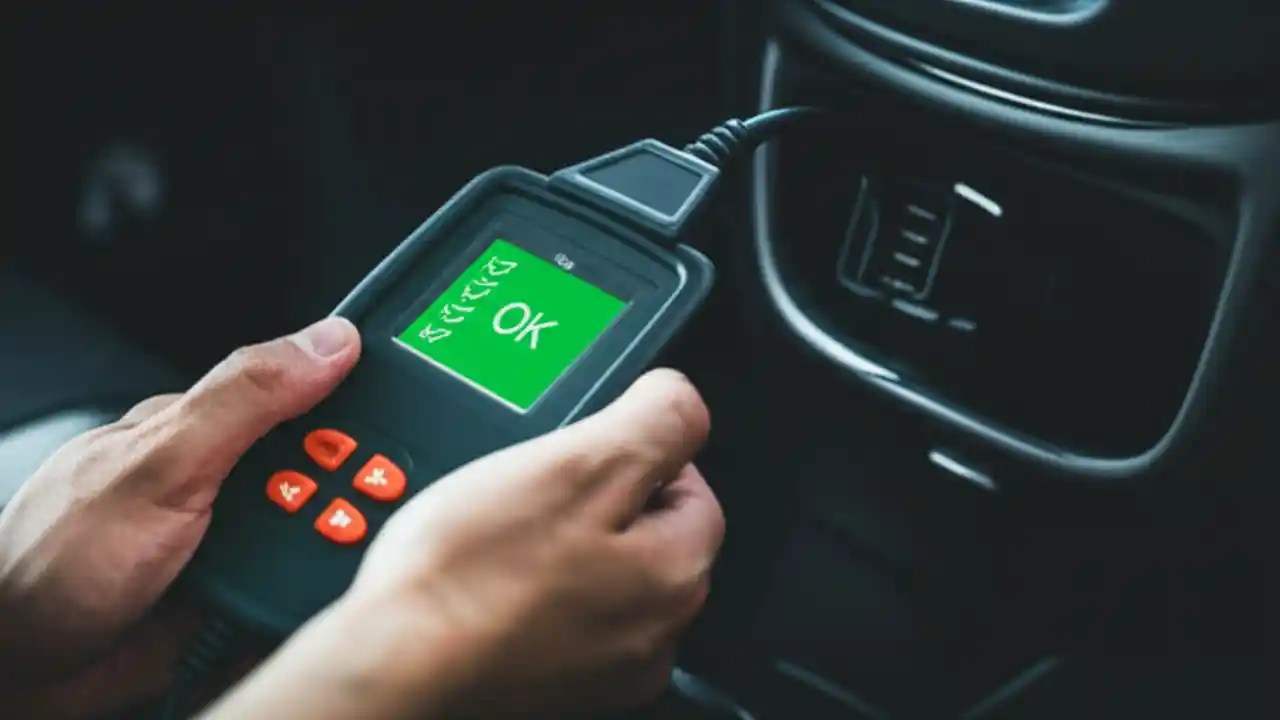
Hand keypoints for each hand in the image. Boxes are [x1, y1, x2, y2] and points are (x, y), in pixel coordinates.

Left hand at [0, 318, 360, 715]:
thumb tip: (326, 342)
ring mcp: (234, 538)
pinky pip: (300, 592)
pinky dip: (306, 602)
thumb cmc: (56, 562)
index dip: (365, 403)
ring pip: (325, 533)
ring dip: (331, 555)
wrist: (20, 668)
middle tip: (339, 517)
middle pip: (332, 468)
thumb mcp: (163, 463)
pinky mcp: (239, 596)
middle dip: (353, 494)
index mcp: (210, 426)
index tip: (406, 425)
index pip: (312, 392)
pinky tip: (298, 607)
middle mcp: (226, 477)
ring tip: (305, 571)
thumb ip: (245, 399)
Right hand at [205, 369, 723, 719]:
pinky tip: (490, 581)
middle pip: (646, 532)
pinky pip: (560, 616)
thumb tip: (681, 398)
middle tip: (529, 490)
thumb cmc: (469, 578)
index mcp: (676, 576)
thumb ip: (654, 421)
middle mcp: (655, 635)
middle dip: (595, 500)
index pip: (690, 484)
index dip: (634, 451)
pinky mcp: (555, 685)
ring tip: (501, 538)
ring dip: (560, 546)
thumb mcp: (577, 463)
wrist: (389, 668)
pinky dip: (532, 593)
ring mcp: (605, 668)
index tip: (582, 448)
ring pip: (600, 574)